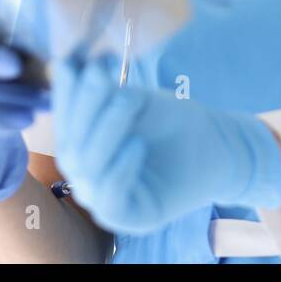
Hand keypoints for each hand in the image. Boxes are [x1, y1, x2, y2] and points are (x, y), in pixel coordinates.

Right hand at [53, 58, 280, 234]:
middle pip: (71, 145)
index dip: (66, 93)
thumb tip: (64, 64)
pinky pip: (111, 199)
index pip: (64, 121)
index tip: (76, 62)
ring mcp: (102, 200)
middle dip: (85, 106)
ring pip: (89, 168)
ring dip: (106, 129)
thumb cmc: (173, 122)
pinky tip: (137, 144)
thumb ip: (99, 91)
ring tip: (128, 99)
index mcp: (82, 146)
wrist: (217, 147)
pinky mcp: (127, 219)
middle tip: (99, 74)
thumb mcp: (134, 100)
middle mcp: (85, 175)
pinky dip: (121, 170)